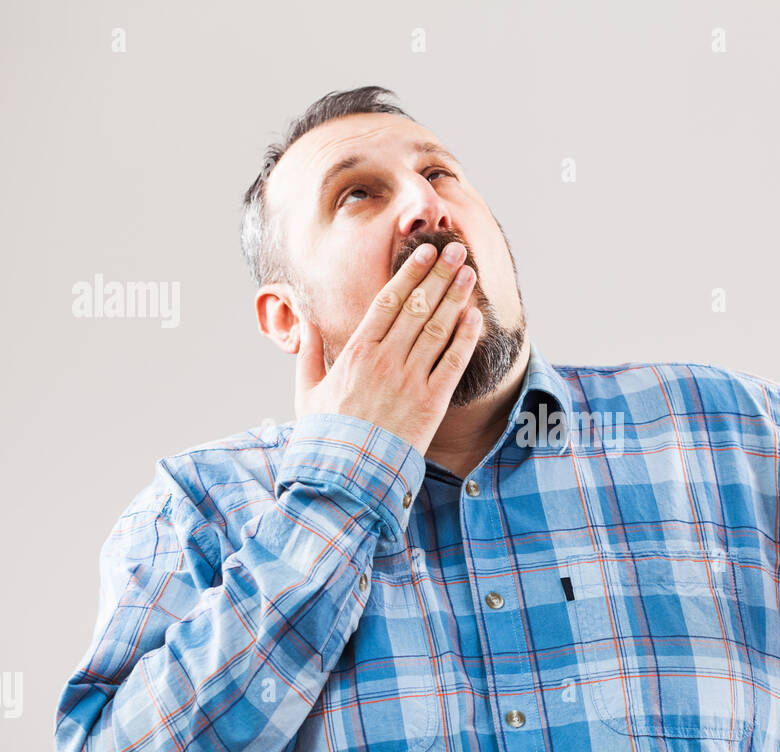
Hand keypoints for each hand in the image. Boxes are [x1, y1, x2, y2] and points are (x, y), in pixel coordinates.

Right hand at [295, 242, 482, 456]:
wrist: (347, 474)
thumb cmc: (327, 434)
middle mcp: (385, 360)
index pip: (387, 301)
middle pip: (417, 307)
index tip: (424, 251)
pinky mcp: (430, 403)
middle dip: (439, 274)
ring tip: (469, 272)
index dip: (409, 273)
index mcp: (356, 352)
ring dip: (455, 297)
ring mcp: (409, 380)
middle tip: (457, 249)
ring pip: (437, 329)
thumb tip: (304, 319)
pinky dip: (465, 338)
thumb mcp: (307, 390)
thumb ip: (309, 352)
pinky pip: (452, 364)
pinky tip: (475, 317)